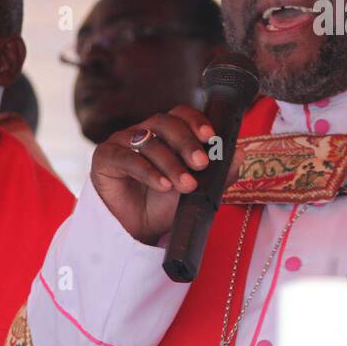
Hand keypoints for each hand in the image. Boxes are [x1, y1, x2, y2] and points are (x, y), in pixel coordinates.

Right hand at [90, 105, 215, 243]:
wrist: (138, 231)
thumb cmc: (167, 205)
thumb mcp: (199, 191)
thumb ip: (221, 173)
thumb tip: (241, 152)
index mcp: (167, 132)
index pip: (181, 114)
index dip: (196, 121)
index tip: (212, 137)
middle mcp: (145, 131)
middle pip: (165, 122)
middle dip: (186, 142)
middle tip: (202, 164)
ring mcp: (123, 141)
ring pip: (148, 140)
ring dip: (170, 163)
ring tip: (185, 185)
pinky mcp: (105, 157)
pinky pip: (126, 157)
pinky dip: (147, 171)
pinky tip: (162, 185)